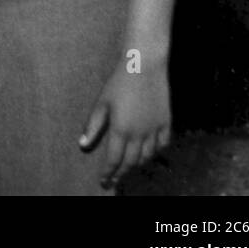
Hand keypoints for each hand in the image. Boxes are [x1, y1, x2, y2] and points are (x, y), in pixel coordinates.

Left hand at [80, 59, 171, 189]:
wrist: (144, 66)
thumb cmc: (119, 82)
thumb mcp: (101, 103)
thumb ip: (93, 125)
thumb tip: (82, 144)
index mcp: (121, 130)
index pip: (114, 159)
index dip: (109, 172)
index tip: (104, 181)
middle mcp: (139, 134)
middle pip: (131, 161)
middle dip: (121, 173)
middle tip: (114, 180)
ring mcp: (155, 129)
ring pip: (147, 156)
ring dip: (137, 164)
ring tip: (129, 167)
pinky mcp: (166, 122)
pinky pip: (163, 144)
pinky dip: (156, 152)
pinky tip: (149, 152)